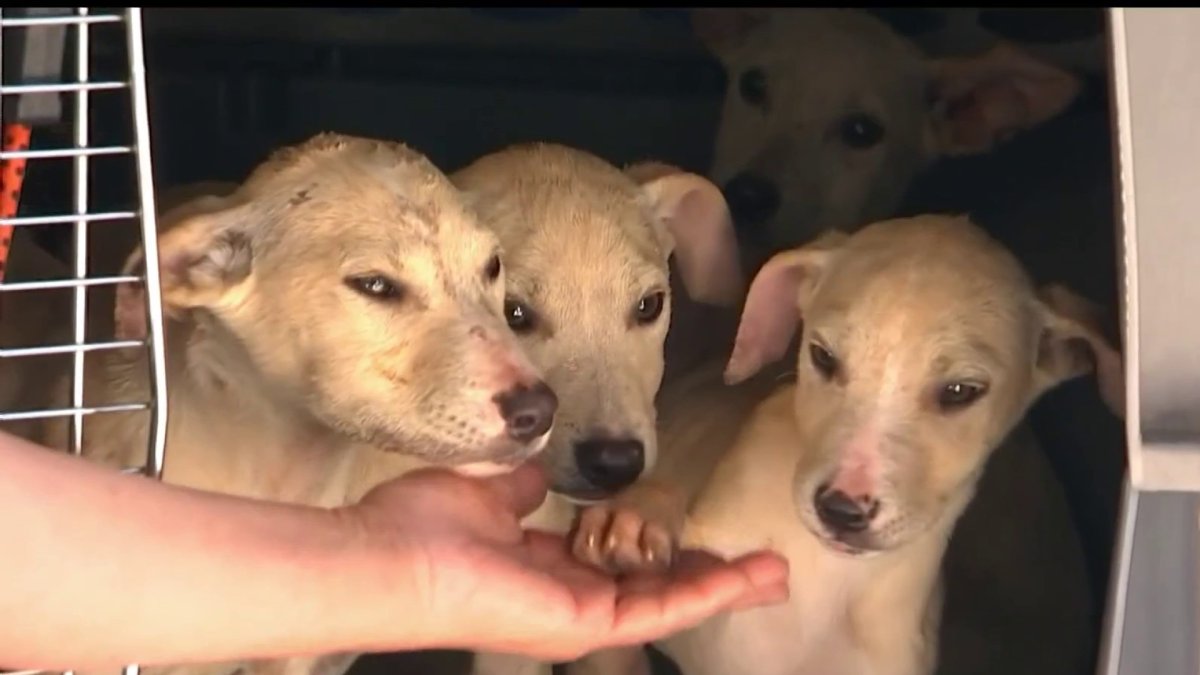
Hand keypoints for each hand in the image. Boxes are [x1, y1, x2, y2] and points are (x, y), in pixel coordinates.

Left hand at [344, 463, 788, 661]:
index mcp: (543, 567)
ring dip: (721, 587)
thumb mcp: (487, 492)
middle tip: (760, 566)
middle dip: (707, 575)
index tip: (693, 529)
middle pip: (652, 587)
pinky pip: (657, 608)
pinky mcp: (585, 623)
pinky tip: (742, 577)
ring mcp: (578, 616)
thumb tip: (538, 472)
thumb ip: (521, 488)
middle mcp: (567, 597)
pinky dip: (703, 592)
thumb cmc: (423, 526)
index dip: (657, 547)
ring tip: (773, 573)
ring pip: (666, 603)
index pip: (615, 562)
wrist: (389, 557)